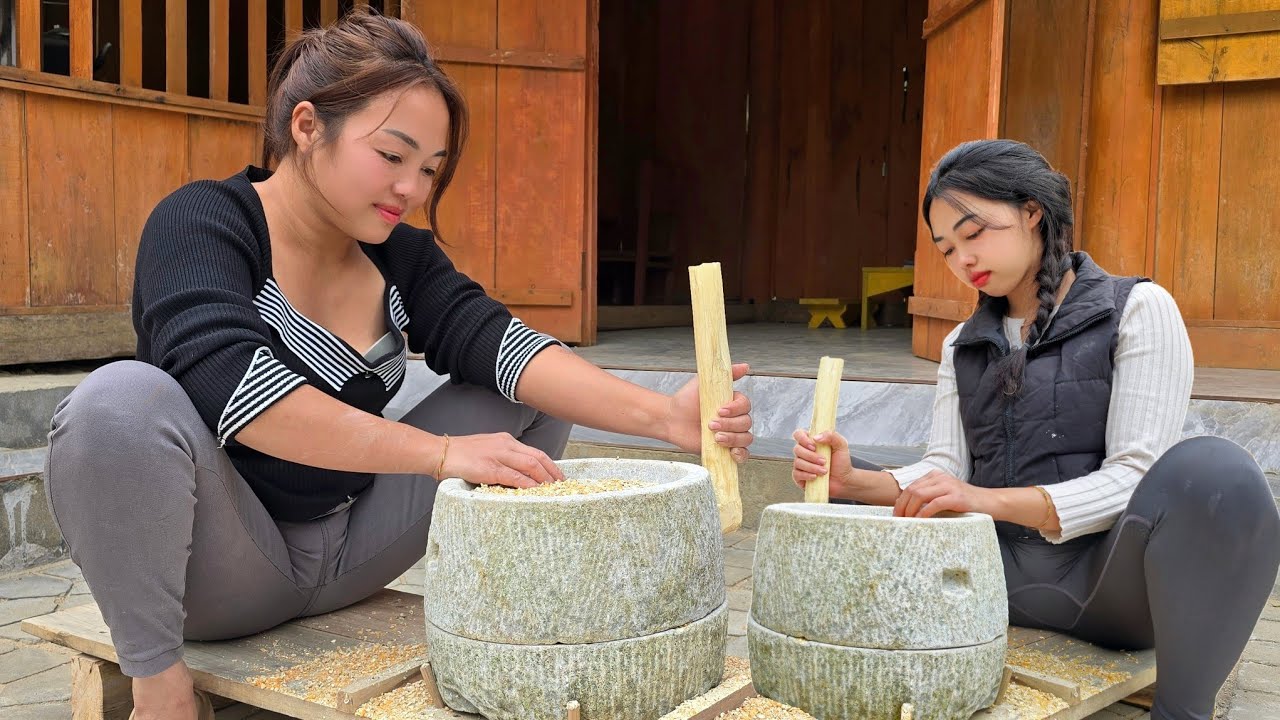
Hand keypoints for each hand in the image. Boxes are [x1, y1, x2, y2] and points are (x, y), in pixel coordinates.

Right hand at [438, 432, 564, 488]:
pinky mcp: (489, 468)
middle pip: (538, 458)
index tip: (558, 476)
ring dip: (544, 479)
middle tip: (563, 485)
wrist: (439, 452)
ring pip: (530, 465)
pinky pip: (514, 477)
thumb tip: (515, 475)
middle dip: (553, 472)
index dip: (550, 465)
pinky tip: (535, 492)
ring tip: (554, 490)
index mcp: (505, 440)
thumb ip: (501, 459)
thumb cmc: (459, 455)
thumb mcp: (485, 451)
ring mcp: (498, 455)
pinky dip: (528, 484)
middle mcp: (505, 444)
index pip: (534, 452)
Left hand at [665, 363, 753, 462]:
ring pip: (746, 438)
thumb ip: (725, 374)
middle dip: (730, 425)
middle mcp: (735, 419)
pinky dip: (741, 455)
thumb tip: (746, 366)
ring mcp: (731, 435)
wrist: (671, 419)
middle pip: (746, 423)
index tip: (720, 410)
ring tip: (715, 437)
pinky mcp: (725, 450)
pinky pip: (743, 454)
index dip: (735, 409)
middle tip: (710, 424)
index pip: (746, 406)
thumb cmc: (686, 400)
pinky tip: (732, 452)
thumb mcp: (704, 382)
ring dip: (732, 438)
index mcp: (732, 403)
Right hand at [792, 429, 855, 491]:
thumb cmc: (841, 462)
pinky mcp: (800, 477)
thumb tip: (816, 438)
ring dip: (812, 467)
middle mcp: (804, 452)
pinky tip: (815, 476)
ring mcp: (801, 464)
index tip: (814, 446)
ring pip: (797, 462)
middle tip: (824, 461)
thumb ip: (831, 436)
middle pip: (797, 449)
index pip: (798, 434)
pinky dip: (806, 475)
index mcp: (811, 441)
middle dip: (811, 456)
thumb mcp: (841, 445)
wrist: (843, 480)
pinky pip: (796, 474)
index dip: (802, 439)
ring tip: (824, 471)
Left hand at [893, 470, 991, 517]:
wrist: (990, 502)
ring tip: (907, 522)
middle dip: (902, 506)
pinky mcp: (956, 496)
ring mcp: (948, 485)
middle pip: (912, 490)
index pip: (911, 487)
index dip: (900, 501)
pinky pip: (933, 504)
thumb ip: (928, 497)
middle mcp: (940, 477)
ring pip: (919, 495)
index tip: (896, 514)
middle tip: (898, 520)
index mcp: (935, 475)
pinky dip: (923, 513)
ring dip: (910, 510)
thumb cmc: (965, 502)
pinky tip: (920, 521)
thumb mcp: (944, 495)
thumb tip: (905, 508)